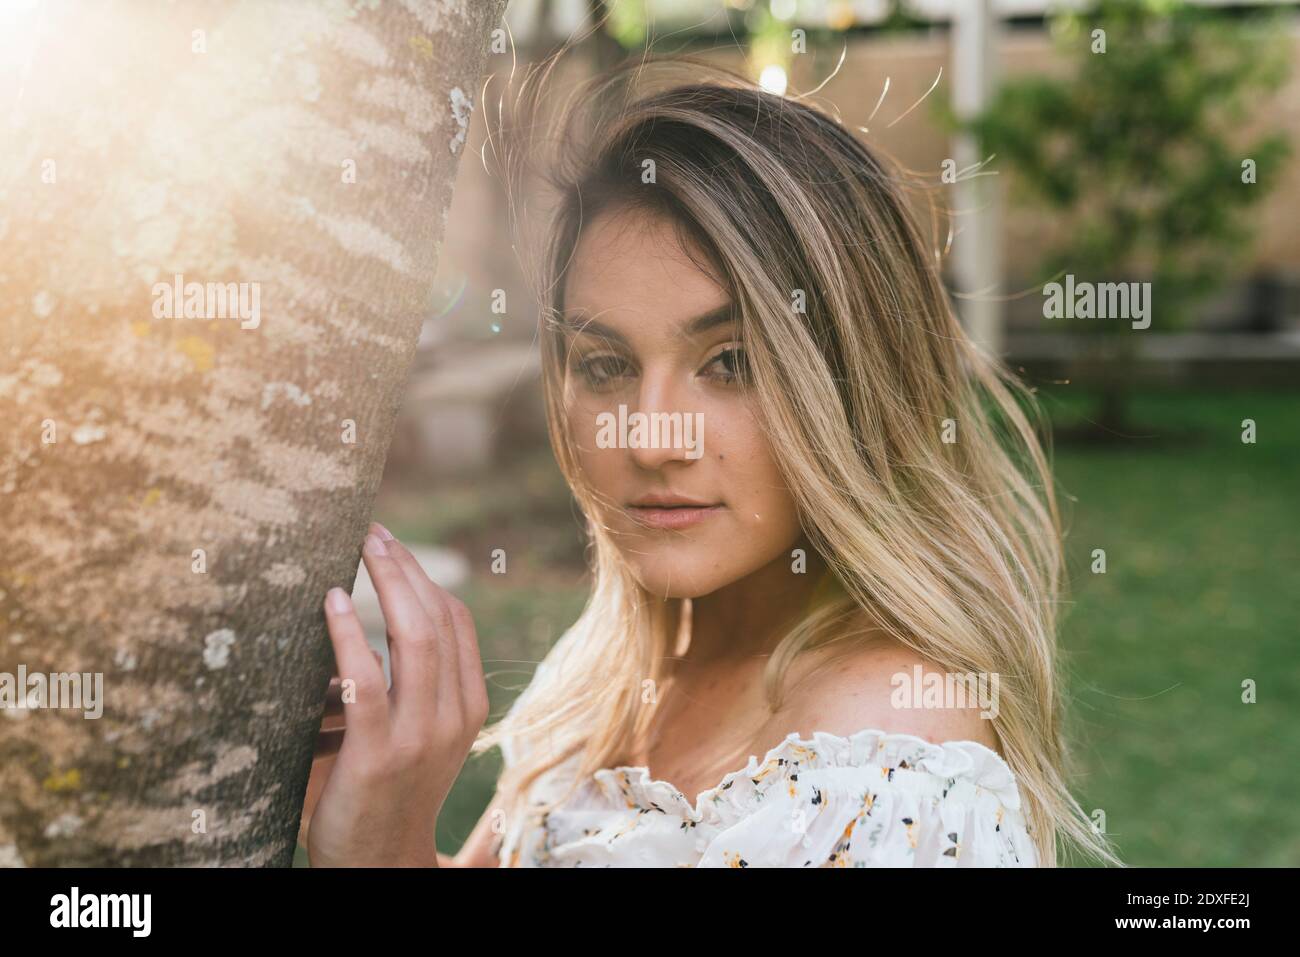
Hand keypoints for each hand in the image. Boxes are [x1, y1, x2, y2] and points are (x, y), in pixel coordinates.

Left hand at [306, 522, 488, 866]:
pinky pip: (365, 681)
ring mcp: (419, 735)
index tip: (392, 546)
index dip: (425, 577)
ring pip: (413, 639)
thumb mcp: (421, 734)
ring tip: (359, 548)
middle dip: (404, 567)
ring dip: (385, 583)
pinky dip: (349, 634)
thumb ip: (411, 684)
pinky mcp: (377, 754)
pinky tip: (332, 601)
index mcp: (468, 706)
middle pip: (437, 619)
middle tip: (371, 531)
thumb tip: (371, 617)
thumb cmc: (388, 792)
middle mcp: (453, 715)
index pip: (456, 623)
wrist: (379, 863)